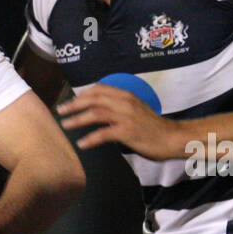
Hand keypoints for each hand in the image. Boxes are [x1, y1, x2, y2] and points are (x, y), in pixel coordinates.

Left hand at [57, 85, 181, 158]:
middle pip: (93, 99)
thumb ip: (118, 108)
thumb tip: (99, 111)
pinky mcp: (127, 132)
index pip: (99, 89)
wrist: (172, 138)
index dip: (82, 94)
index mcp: (126, 95)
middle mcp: (125, 102)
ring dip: (77, 119)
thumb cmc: (152, 127)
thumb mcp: (134, 110)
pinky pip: (104, 133)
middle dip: (74, 104)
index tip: (70, 101)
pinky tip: (81, 144)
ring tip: (65, 125)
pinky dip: (90, 138)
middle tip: (60, 111)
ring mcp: (126, 116)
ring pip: (96, 113)